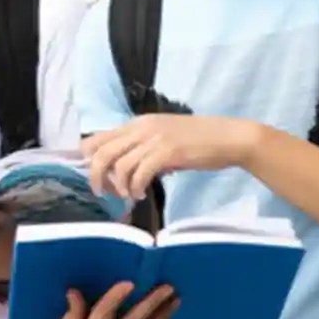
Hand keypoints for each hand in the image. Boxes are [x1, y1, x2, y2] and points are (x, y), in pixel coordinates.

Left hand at [82, 114, 264, 198]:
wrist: (230, 137)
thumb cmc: (199, 141)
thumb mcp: (164, 140)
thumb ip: (143, 150)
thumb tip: (124, 171)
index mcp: (138, 123)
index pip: (97, 138)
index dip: (89, 160)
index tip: (97, 177)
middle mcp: (141, 128)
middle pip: (101, 152)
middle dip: (97, 177)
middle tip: (105, 192)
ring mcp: (154, 138)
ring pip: (119, 165)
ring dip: (120, 186)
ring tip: (130, 195)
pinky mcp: (168, 152)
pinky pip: (139, 173)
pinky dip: (136, 188)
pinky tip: (142, 195)